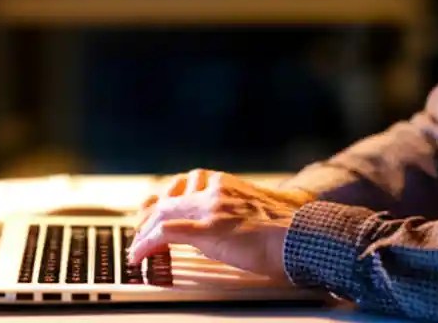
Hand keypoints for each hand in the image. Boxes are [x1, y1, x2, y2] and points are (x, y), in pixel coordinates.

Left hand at [127, 169, 315, 281]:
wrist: (300, 234)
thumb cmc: (285, 228)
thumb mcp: (252, 210)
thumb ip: (229, 212)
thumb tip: (215, 231)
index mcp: (224, 182)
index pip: (183, 184)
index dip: (163, 200)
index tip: (153, 211)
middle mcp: (213, 189)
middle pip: (167, 199)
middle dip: (147, 217)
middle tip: (138, 233)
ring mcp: (210, 208)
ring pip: (162, 214)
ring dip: (144, 232)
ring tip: (137, 247)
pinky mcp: (208, 228)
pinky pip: (166, 233)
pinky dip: (147, 244)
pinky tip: (139, 255)